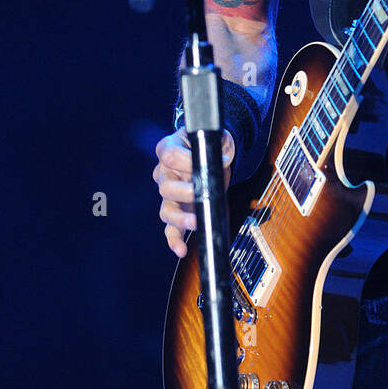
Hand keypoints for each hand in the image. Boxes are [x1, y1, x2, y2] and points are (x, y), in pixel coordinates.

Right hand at [153, 127, 234, 256]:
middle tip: (200, 193)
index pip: (168, 156)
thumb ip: (218, 148)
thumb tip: (223, 160)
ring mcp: (168, 194)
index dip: (185, 162)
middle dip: (184, 192)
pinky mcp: (177, 210)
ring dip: (180, 218)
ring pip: (166, 209)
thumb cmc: (211, 145)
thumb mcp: (216, 140)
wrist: (214, 154)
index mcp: (168, 149)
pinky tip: (181, 249)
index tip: (203, 165)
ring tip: (194, 222)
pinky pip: (170, 228)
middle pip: (166, 186)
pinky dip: (174, 240)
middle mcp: (164, 173)